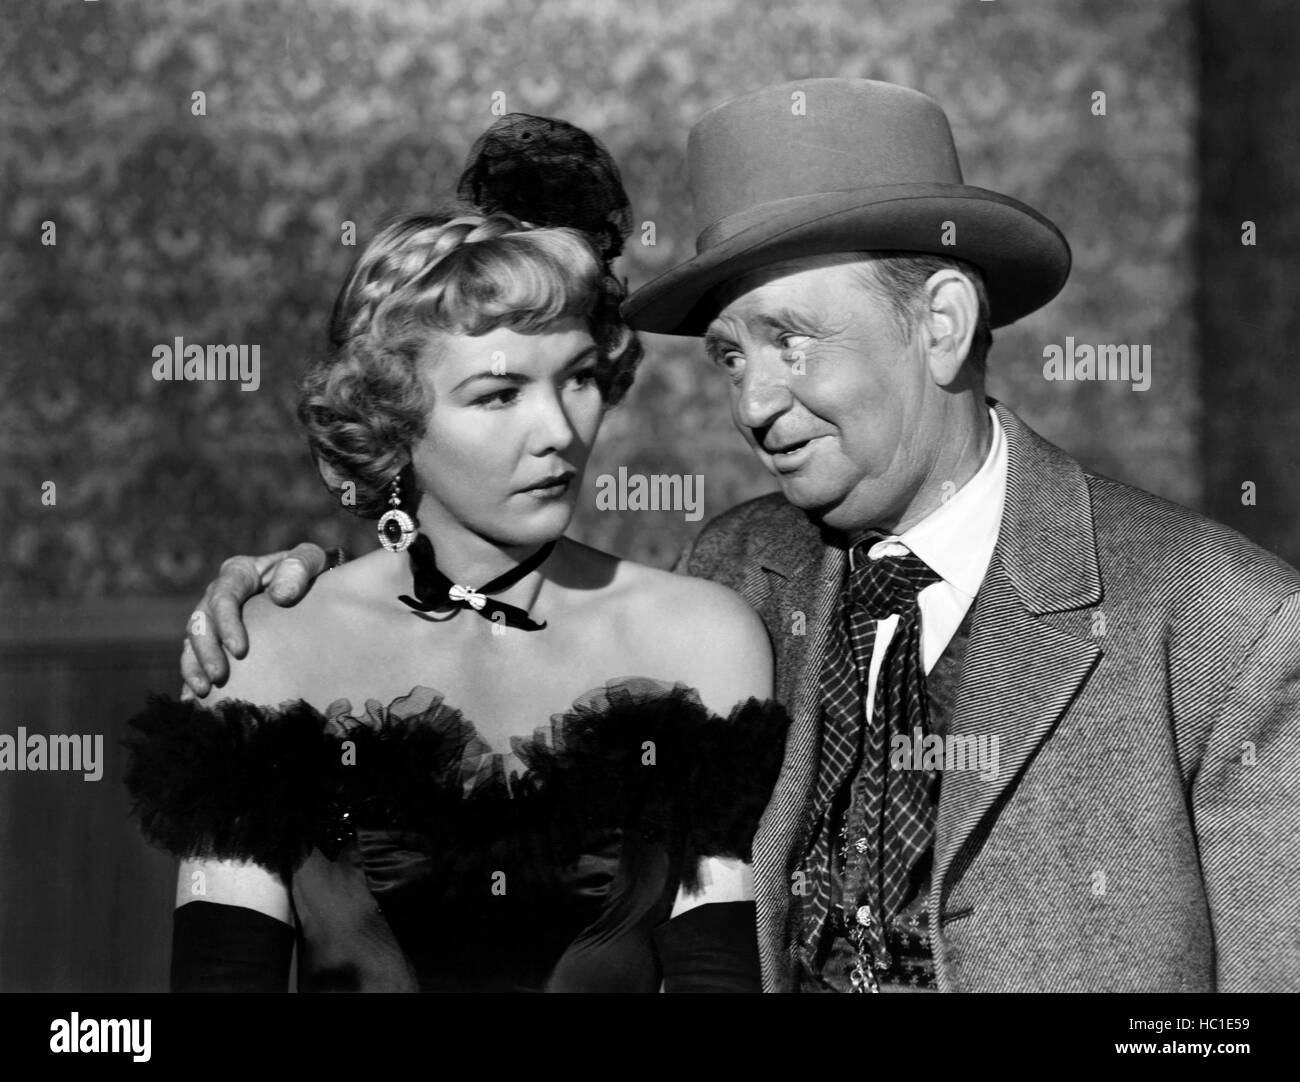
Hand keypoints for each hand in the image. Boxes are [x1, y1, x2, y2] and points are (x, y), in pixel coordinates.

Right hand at [181, 543, 329, 697]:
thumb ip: (298, 567)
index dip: (226, 624)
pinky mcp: (215, 639)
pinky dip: (192, 677)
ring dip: (193, 667)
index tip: (240, 651)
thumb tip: (280, 596)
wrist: (311, 586)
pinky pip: (194, 657)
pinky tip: (194, 700)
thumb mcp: (311, 561)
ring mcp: (213, 618)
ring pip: (191, 642)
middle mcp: (218, 594)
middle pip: (200, 621)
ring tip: (203, 692)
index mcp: (239, 572)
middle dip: (206, 651)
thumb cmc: (310, 573)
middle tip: (219, 678)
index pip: (223, 597)